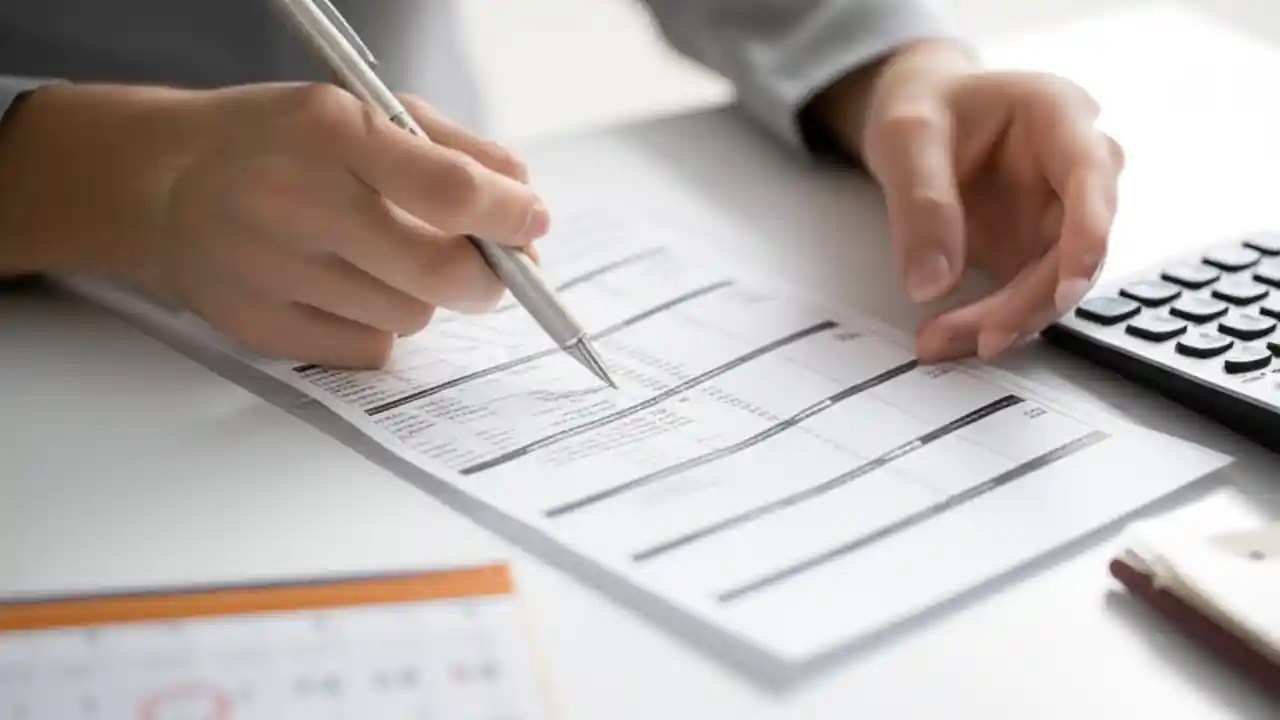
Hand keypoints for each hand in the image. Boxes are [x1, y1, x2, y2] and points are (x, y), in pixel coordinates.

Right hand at [0, 83, 545, 367]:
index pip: (450, 189)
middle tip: (492, 268)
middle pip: (440, 272)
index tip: (533, 223)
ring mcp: (272, 270)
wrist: (164, 184)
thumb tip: (526, 203)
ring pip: (411, 316)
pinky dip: (381, 326)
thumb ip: (454, 150)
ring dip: (425, 296)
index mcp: (330, 130)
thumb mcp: (362, 112)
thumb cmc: (280, 143)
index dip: (510, 215)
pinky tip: (347, 288)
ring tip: (386, 260)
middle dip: (489, 278)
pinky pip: (369, 350)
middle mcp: (296, 200)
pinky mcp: (261, 326)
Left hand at [815, 41, 1123, 360]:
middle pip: (1076, 245)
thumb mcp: (906, 137)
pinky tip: (950, 337)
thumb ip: (920, 202)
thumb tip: (931, 284)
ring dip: (1008, 321)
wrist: (923, 113)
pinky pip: (1028, 294)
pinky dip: (991, 321)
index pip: (1092, 176)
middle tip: (978, 337)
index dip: (1087, 235)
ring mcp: (1062, 212)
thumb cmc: (924, 105)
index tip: (1068, 287)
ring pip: (1056, 281)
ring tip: (941, 341)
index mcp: (1058, 114)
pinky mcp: (1038, 248)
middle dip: (1030, 300)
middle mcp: (1075, 167)